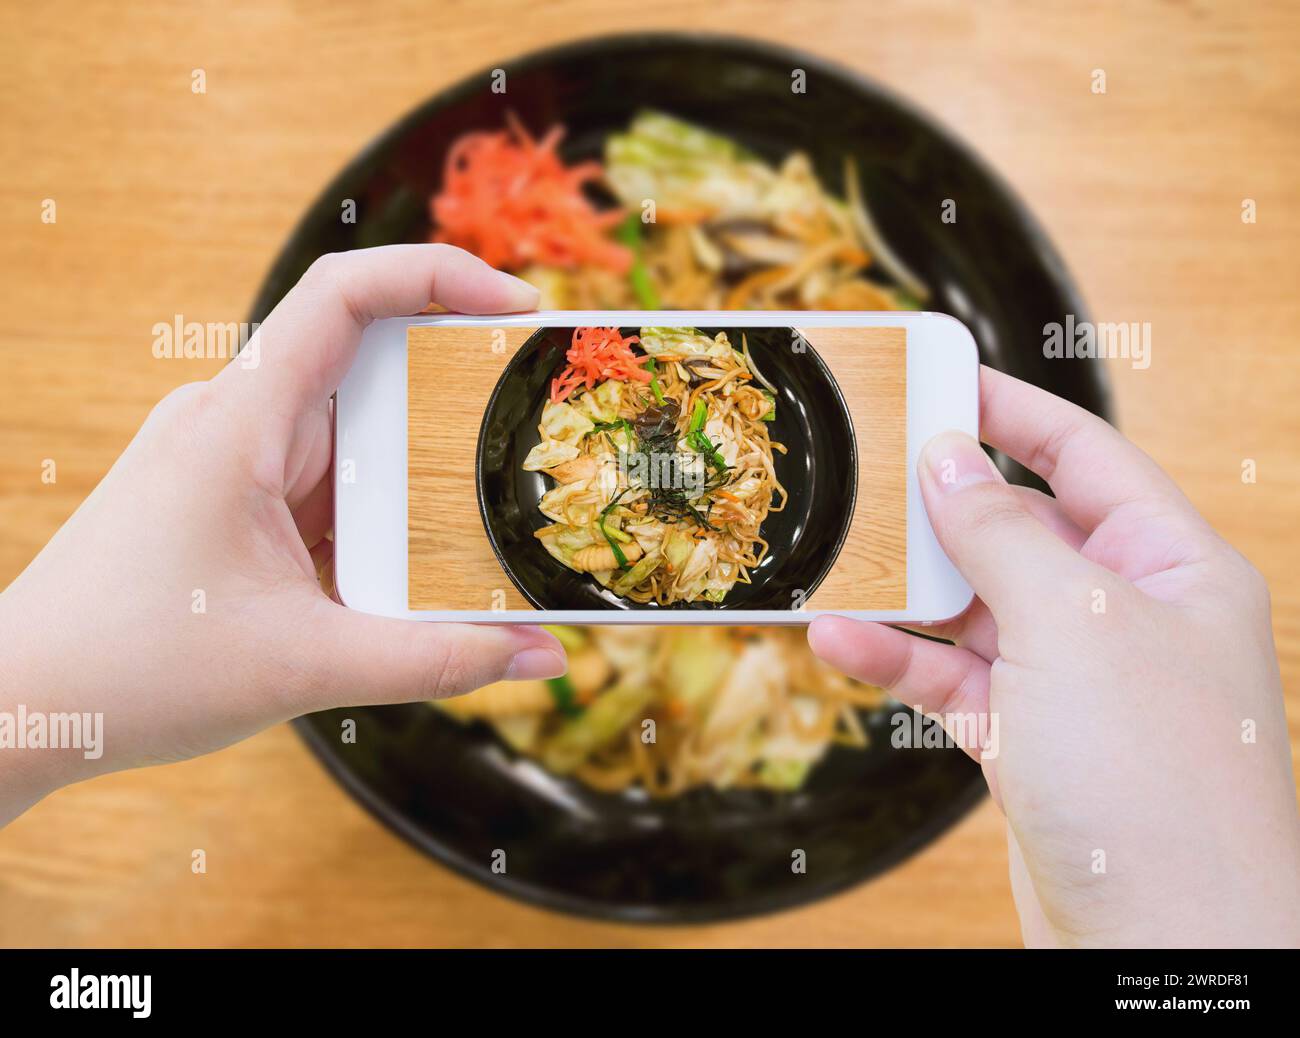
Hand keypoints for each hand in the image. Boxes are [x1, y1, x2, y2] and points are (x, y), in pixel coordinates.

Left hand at [0, 245, 565, 825]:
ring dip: (421, 465)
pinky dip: (383, 512)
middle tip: (541, 415)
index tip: (518, 304)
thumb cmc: (131, 670)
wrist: (20, 705)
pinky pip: (328, 483)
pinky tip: (424, 560)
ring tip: (498, 505)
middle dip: (458, 385)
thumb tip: (544, 654)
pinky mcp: (234, 501)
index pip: (343, 295)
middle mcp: (234, 422)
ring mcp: (232, 460)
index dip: (437, 275)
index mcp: (238, 423)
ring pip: (352, 433)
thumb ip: (436, 661)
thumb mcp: (306, 667)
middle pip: (366, 363)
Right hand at [810, 365, 1299, 946]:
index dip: (1010, 411)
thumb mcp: (1070, 625)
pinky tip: (840, 641)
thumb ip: (999, 534)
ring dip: (902, 591)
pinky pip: (949, 678)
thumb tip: (945, 458)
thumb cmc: (1156, 780)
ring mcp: (1074, 682)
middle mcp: (1125, 617)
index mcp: (1170, 567)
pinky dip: (896, 660)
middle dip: (938, 506)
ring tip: (833, 560)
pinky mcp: (1027, 740)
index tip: (938, 379)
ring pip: (971, 609)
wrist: (1164, 943)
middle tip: (863, 470)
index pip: (1084, 457)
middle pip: (1017, 530)